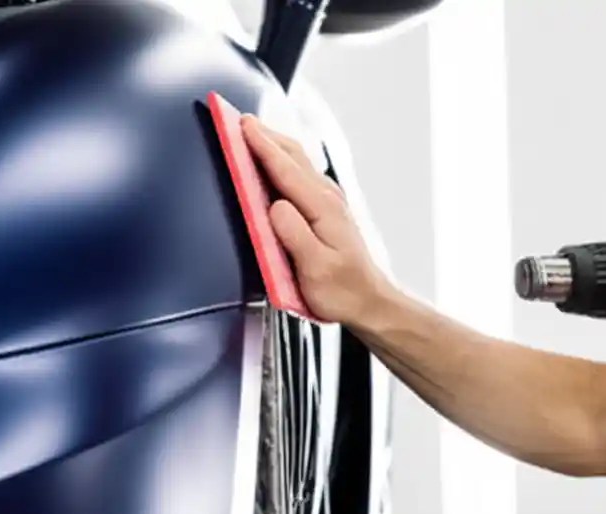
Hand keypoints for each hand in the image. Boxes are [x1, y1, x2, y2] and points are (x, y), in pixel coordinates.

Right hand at [240, 114, 393, 326]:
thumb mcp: (315, 269)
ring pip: (297, 161)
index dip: (260, 145)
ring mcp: (327, 202)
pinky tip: (271, 162)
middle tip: (236, 120)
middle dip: (263, 135)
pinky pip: (299, 174)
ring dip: (271, 144)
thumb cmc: (342, 290)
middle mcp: (327, 198)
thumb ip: (294, 235)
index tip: (240, 125)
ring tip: (249, 133)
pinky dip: (280, 161)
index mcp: (322, 209)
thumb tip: (275, 207)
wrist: (369, 301)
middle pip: (292, 156)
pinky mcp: (324, 209)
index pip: (285, 169)